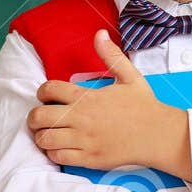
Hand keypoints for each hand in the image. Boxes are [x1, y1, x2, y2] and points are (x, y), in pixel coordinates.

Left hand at [27, 29, 191, 175]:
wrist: (158, 134)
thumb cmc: (144, 105)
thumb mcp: (130, 76)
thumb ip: (111, 55)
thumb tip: (100, 33)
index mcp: (87, 97)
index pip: (49, 89)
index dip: (42, 91)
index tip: (46, 96)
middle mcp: (82, 118)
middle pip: (40, 116)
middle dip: (34, 117)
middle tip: (40, 118)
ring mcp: (84, 140)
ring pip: (45, 139)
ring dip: (42, 136)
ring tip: (48, 134)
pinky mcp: (89, 158)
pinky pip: (58, 157)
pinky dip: (53, 153)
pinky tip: (60, 148)